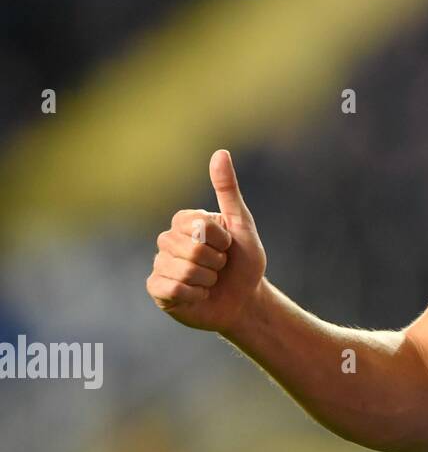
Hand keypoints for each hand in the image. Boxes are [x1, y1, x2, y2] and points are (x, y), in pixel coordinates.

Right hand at [146, 149, 267, 334]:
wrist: (244, 299)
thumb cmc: (244, 261)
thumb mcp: (242, 223)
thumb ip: (228, 189)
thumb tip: (220, 152)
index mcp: (185, 221)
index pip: (196, 224)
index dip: (219, 238)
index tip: (227, 244)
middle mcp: (167, 240)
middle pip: (191, 249)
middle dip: (216, 261)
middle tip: (220, 266)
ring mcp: (160, 265)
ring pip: (183, 271)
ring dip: (208, 279)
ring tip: (211, 280)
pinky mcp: (158, 290)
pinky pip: (172, 289)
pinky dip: (195, 294)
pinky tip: (199, 295)